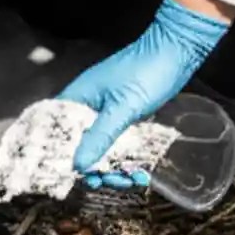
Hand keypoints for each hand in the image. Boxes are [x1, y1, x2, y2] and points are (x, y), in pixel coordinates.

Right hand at [58, 0, 227, 188]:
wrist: (178, 52)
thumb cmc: (146, 72)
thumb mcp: (123, 108)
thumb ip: (100, 137)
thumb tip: (79, 166)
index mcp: (78, 98)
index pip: (56, 131)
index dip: (60, 156)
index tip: (72, 177)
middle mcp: (88, 106)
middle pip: (81, 145)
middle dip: (94, 168)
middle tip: (108, 183)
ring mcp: (107, 112)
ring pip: (103, 148)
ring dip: (115, 167)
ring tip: (134, 180)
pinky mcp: (125, 116)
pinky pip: (119, 144)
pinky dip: (128, 159)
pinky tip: (141, 172)